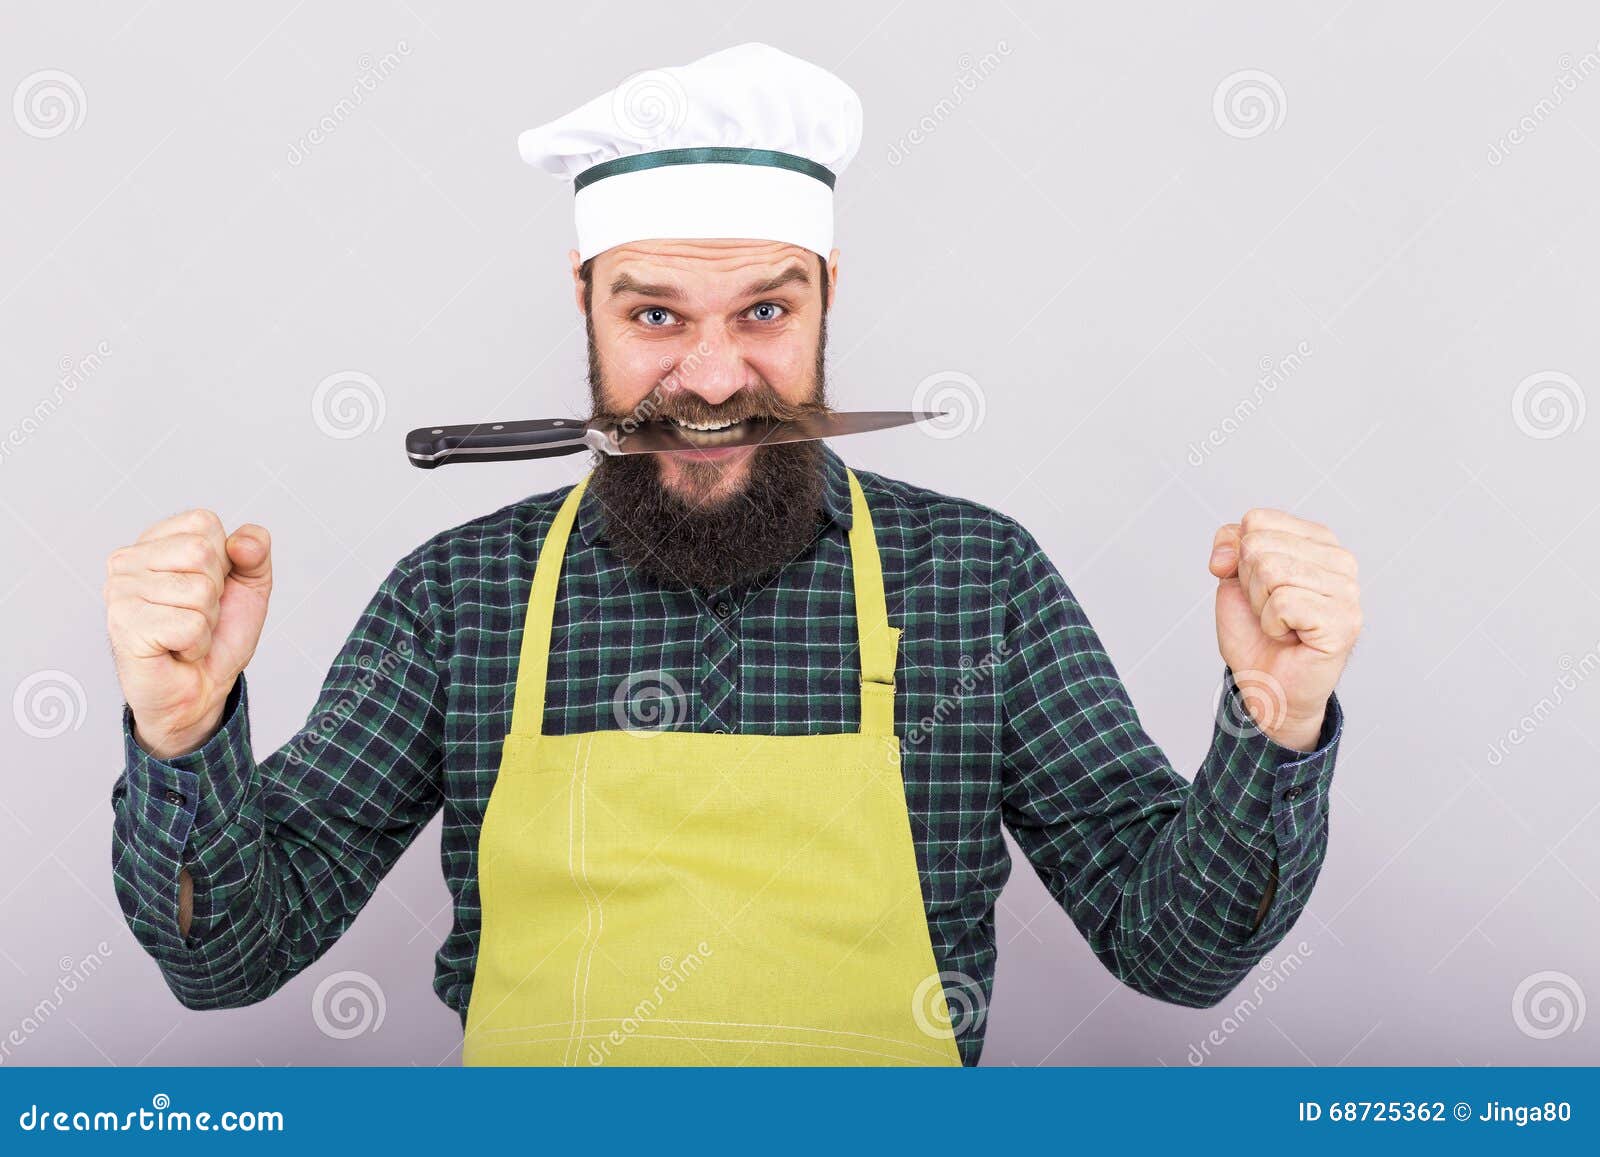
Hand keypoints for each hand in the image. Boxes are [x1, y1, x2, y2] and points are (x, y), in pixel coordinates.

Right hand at [104, 509, 272, 759]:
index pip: (204, 523)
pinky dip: (196, 643)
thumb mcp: (249, 584)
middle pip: (202, 553)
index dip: (224, 560)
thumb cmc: (218, 634)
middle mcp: (127, 561)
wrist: (200, 689)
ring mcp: (120, 593)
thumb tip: (242, 543)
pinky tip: (176, 650)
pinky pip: (190, 625)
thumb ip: (255, 551)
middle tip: (196, 615)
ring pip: (198, 591)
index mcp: (153, 542)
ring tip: (184, 634)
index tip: (209, 588)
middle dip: (215, 592)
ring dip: (206, 621)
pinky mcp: (125, 627)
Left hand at [1208, 509, 1360, 749]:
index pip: (1257, 520)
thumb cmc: (1256, 632)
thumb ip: (1230, 546)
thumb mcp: (1233, 579)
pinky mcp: (1344, 621)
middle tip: (1269, 611)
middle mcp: (1340, 560)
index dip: (1238, 556)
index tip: (1254, 586)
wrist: (1266, 683)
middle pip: (1260, 545)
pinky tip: (1290, 636)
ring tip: (1280, 624)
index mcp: (1318, 540)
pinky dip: (1272, 624)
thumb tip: (1230, 549)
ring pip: (1271, 570)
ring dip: (1261, 606)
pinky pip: (1284, 603)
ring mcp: (1348, 591)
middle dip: (1249, 585)